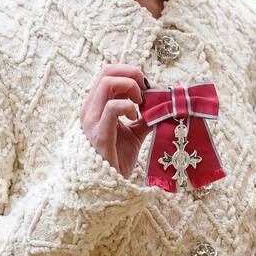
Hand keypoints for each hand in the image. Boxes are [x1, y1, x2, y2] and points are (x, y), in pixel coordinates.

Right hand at [81, 63, 151, 177]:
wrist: (108, 184)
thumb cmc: (117, 158)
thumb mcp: (135, 133)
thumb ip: (146, 117)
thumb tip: (165, 104)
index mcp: (96, 105)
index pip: (109, 73)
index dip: (131, 73)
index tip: (148, 88)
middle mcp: (90, 108)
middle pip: (107, 71)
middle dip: (132, 75)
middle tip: (146, 92)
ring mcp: (92, 119)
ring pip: (107, 82)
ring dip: (131, 87)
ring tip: (140, 105)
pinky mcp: (99, 133)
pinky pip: (111, 107)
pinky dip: (128, 106)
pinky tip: (135, 117)